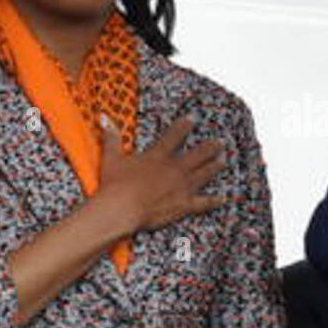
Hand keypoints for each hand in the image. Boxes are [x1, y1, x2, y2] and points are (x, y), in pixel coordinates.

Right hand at [93, 114, 227, 239]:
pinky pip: (203, 203)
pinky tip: (223, 198)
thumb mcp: (111, 158)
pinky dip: (214, 201)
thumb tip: (103, 118)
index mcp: (158, 156)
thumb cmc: (114, 184)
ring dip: (214, 167)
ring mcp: (182, 187)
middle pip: (198, 155)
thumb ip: (111, 137)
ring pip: (204, 174)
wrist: (121, 209)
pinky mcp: (184, 205)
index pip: (175, 136)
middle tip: (220, 143)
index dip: (184, 126)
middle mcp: (174, 169)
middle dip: (210, 148)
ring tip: (223, 161)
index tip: (192, 120)